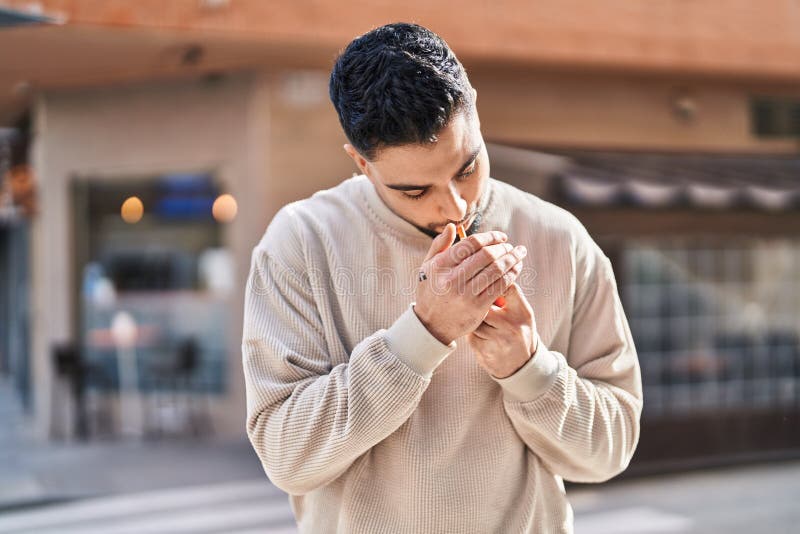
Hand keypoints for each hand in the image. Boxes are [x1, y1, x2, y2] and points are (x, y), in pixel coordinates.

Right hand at [414, 224, 526, 344]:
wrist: (431, 325)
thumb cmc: (430, 291)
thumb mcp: (427, 267)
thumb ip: (439, 245)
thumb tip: (453, 226)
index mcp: (440, 265)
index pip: (471, 243)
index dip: (490, 237)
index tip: (501, 237)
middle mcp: (452, 279)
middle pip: (487, 255)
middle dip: (504, 247)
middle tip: (511, 246)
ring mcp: (466, 294)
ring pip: (497, 270)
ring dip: (512, 259)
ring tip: (519, 254)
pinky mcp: (478, 307)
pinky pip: (500, 286)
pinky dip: (512, 275)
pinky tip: (516, 269)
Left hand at [467, 283, 538, 378]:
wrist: (520, 366)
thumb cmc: (518, 331)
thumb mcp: (522, 313)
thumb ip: (508, 296)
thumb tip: (485, 273)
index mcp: (523, 313)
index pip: (507, 287)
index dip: (494, 281)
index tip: (487, 281)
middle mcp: (512, 326)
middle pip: (485, 303)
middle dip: (479, 301)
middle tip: (477, 300)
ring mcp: (497, 340)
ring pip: (475, 318)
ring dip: (473, 316)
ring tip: (479, 319)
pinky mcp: (483, 350)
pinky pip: (470, 333)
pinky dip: (471, 330)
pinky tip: (479, 334)